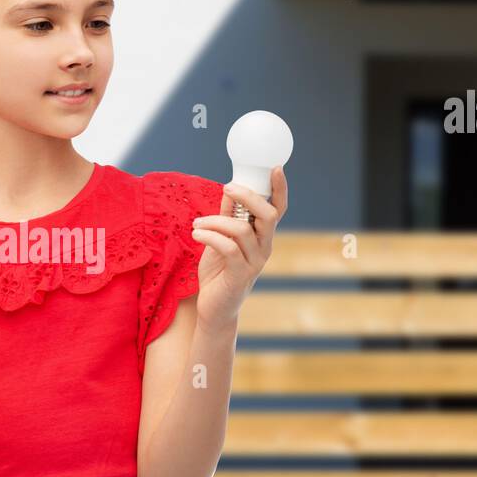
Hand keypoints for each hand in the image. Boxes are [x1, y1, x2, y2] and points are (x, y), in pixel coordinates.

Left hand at [190, 166, 287, 330]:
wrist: (214, 308)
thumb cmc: (219, 272)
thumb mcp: (221, 239)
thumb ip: (227, 217)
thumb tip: (229, 190)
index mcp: (263, 237)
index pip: (278, 210)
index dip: (280, 189)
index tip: (275, 168)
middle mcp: (264, 248)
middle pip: (268, 215)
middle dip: (247, 197)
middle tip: (226, 188)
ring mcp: (254, 263)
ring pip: (242, 229)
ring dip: (216, 220)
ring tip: (197, 223)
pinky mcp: (239, 275)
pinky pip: (228, 247)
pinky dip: (211, 236)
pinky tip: (197, 233)